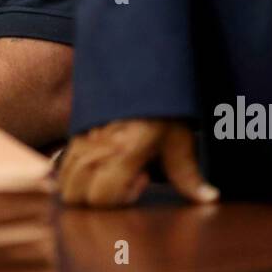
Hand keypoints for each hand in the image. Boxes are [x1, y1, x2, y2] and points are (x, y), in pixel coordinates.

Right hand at [59, 118, 219, 206]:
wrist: (143, 71)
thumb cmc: (164, 107)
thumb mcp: (179, 141)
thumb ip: (189, 176)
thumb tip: (209, 198)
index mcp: (124, 151)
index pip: (100, 197)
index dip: (119, 200)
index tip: (142, 177)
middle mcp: (97, 147)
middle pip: (74, 195)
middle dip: (95, 198)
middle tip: (124, 178)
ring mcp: (82, 139)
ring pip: (63, 181)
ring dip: (83, 185)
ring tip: (112, 169)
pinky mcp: (76, 133)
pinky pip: (62, 164)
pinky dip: (74, 172)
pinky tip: (102, 162)